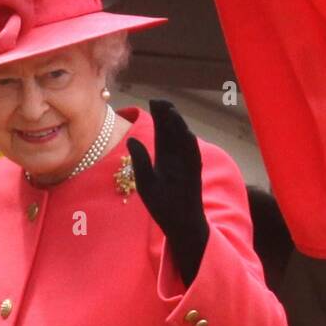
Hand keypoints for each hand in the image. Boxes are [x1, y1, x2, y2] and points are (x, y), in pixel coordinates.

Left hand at [127, 99, 209, 287]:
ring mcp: (186, 166)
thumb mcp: (145, 183)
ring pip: (184, 142)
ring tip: (172, 113)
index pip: (162, 133)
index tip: (153, 101)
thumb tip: (131, 139)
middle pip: (173, 133)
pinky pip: (193, 159)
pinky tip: (186, 134)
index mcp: (164, 158)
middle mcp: (176, 159)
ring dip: (179, 127)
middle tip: (161, 101)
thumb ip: (140, 161)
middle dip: (168, 117)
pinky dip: (190, 147)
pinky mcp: (195, 176)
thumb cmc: (162, 206)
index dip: (159, 117)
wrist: (179, 224)